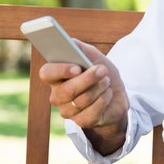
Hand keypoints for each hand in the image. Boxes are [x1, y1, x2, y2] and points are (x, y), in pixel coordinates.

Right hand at [39, 40, 128, 154]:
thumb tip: (70, 41)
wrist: (116, 95)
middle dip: (88, 79)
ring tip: (106, 81)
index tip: (77, 67)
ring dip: (100, 87)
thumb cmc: (101, 74)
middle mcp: (58, 95)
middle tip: (102, 70)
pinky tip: (108, 94)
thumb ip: (81, 48)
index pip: (47, 73)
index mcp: (56, 77)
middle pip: (67, 90)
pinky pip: (93, 112)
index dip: (60, 70)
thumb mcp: (94, 57)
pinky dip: (104, 100)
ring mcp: (68, 111)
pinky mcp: (82, 122)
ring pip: (83, 100)